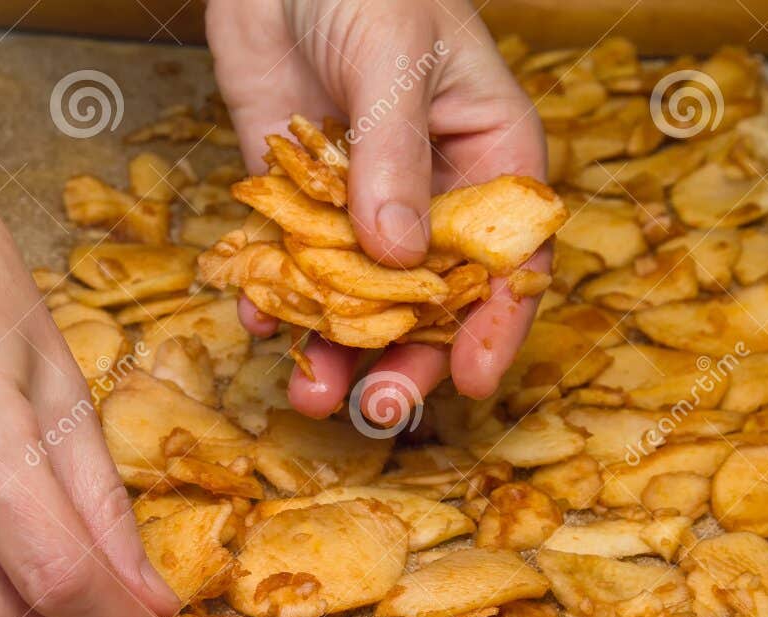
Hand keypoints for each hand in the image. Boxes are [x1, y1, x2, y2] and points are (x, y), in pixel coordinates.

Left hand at [206, 0, 546, 422]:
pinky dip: (276, 301)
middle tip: (381, 410)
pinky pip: (293, 269)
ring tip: (310, 394)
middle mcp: (431, 194)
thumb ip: (394, 153)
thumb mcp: (392, 54)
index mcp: (488, 154)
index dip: (497, 322)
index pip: (507, 255)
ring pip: (360, 299)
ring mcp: (363, 206)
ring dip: (338, 350)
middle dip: (408, 359)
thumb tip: (397, 253)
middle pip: (432, 300)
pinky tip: (259, 321)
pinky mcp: (299, 204)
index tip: (475, 380)